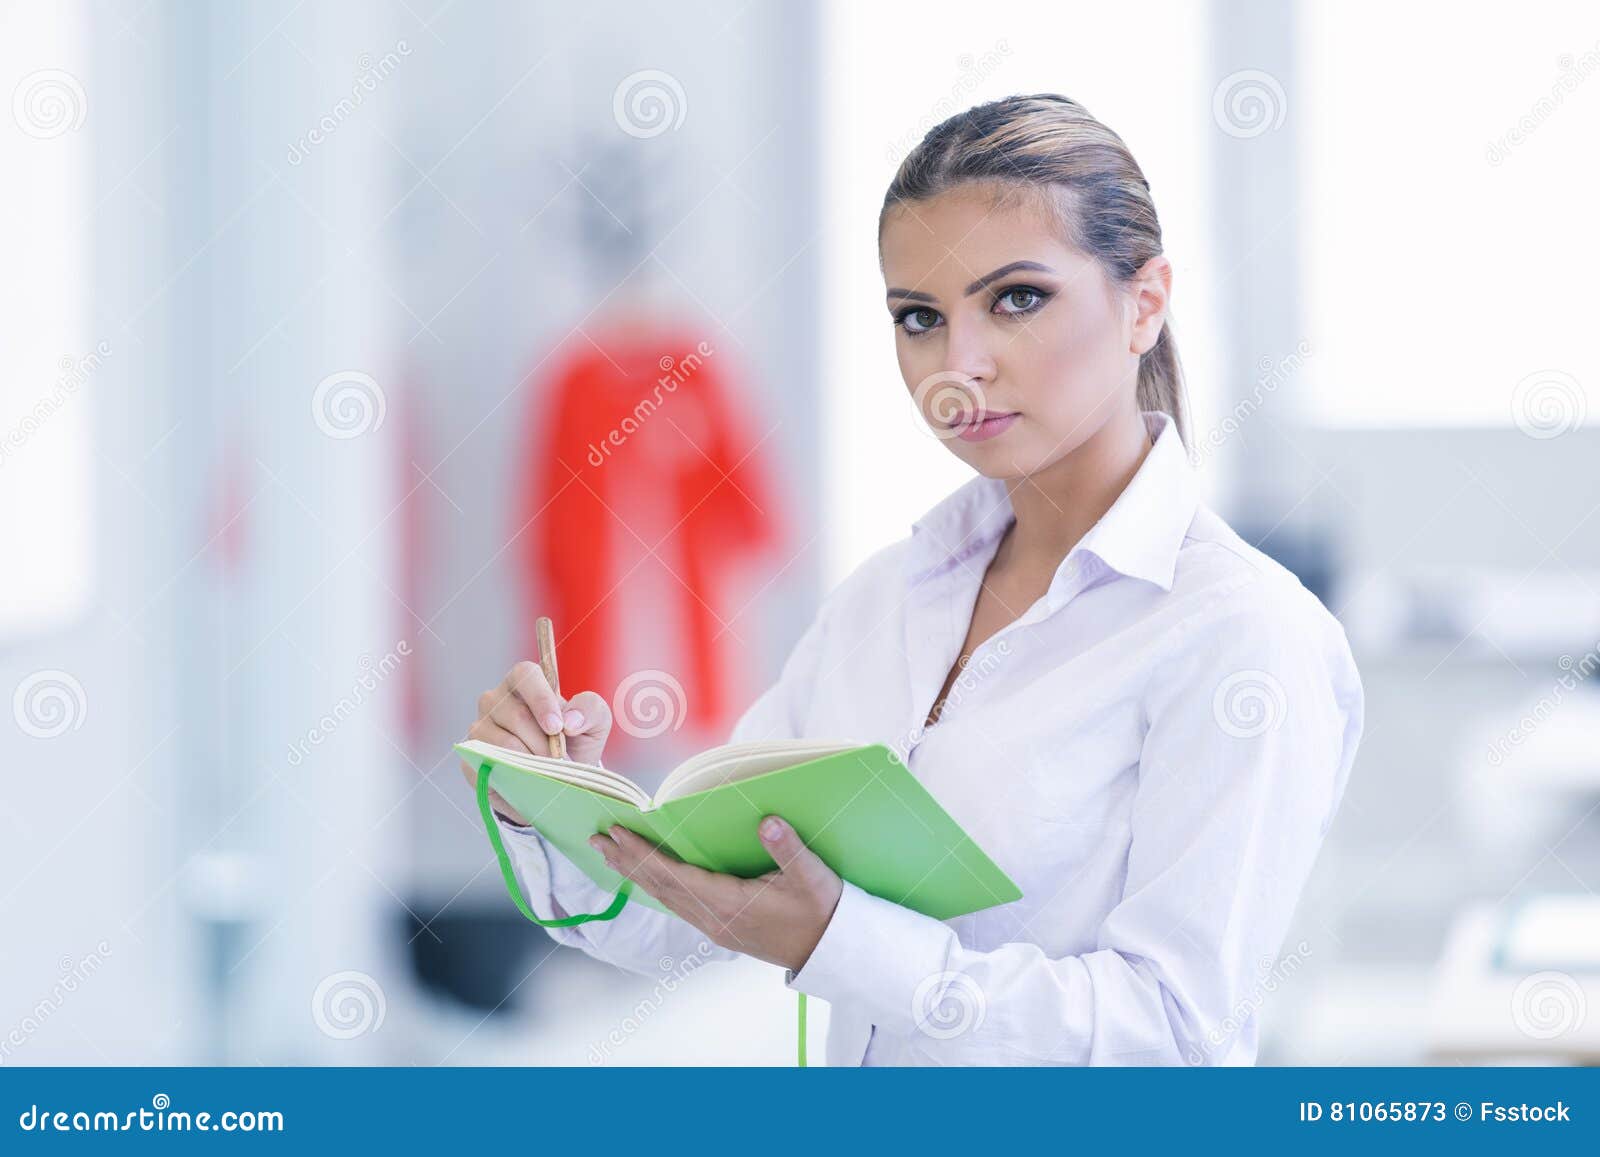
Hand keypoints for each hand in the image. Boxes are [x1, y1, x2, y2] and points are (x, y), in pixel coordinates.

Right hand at [459, 660, 613, 824]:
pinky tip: (528, 784)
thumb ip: (590, 710)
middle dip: (543, 742)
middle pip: (516, 715)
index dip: (541, 699)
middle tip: (559, 761)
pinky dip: (514, 777)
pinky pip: (489, 766)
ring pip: (503, 743)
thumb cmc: (574, 742)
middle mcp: (495, 700)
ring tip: (547, 772)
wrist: (557, 778)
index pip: (525, 675)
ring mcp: (479, 728)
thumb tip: (570, 720)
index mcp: (524, 682)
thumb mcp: (594, 723)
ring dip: (530, 761)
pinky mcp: (471, 758)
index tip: (557, 727)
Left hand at [589, 815, 842, 973]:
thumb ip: (788, 849)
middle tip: (596, 838)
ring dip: (636, 874)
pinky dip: (656, 885)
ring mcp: (716, 927)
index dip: (645, 854)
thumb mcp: (813, 877)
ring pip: (665, 897)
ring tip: (610, 854)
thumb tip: (768, 820)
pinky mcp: (721, 928)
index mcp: (731, 905)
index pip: (676, 875)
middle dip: (627, 862)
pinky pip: (678, 904)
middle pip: (660, 887)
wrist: (833, 951)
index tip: (619, 833)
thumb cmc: (824, 910)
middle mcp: (715, 919)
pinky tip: (647, 876)